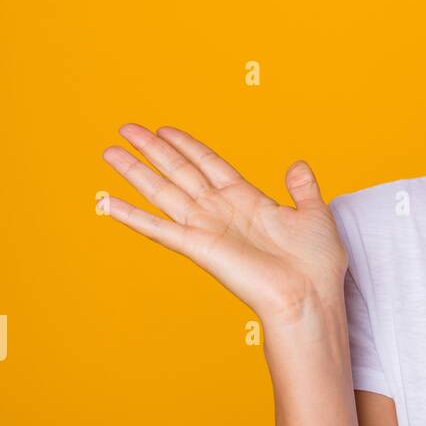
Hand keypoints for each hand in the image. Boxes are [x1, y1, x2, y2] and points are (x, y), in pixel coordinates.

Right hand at [101, 123, 346, 327]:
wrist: (310, 296)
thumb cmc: (317, 264)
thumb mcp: (314, 215)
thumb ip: (303, 189)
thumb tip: (298, 164)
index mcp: (247, 199)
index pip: (209, 164)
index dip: (186, 145)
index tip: (164, 129)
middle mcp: (222, 211)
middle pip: (179, 171)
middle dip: (153, 149)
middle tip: (126, 128)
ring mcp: (207, 228)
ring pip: (164, 192)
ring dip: (136, 172)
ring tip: (110, 152)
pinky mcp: (199, 248)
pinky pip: (159, 229)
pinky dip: (133, 217)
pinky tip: (108, 204)